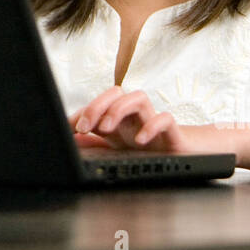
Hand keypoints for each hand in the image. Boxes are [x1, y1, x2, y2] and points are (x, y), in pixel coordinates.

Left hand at [70, 86, 192, 153]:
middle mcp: (134, 116)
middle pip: (116, 93)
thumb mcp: (115, 148)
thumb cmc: (146, 148)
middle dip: (97, 105)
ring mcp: (152, 121)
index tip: (68, 127)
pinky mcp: (171, 132)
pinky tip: (139, 141)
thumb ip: (94, 144)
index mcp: (119, 119)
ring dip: (119, 109)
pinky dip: (152, 126)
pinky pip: (165, 119)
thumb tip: (71, 140)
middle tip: (83, 127)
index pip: (99, 104)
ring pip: (139, 97)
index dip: (82, 112)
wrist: (181, 156)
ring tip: (106, 129)